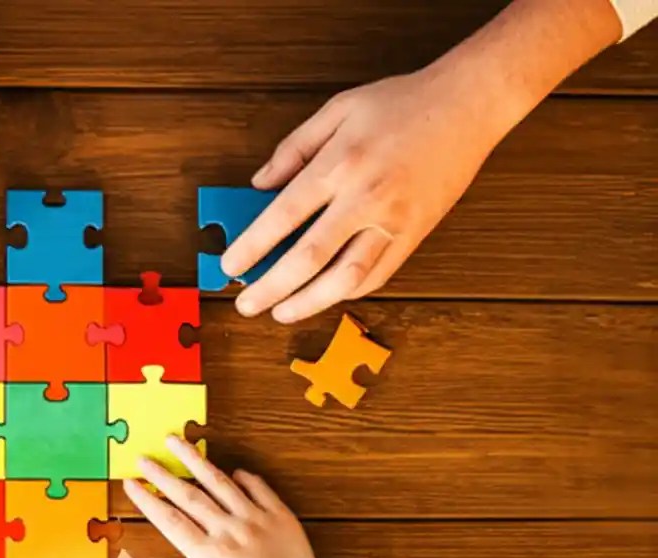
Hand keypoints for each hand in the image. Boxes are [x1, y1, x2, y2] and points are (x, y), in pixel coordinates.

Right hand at [125, 436, 339, 557]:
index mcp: (210, 556)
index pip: (170, 521)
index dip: (147, 500)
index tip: (131, 483)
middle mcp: (230, 532)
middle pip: (189, 496)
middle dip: (162, 474)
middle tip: (144, 458)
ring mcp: (257, 521)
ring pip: (220, 483)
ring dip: (195, 461)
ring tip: (177, 442)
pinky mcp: (281, 517)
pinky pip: (259, 488)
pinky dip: (243, 477)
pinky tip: (232, 471)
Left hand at [223, 67, 508, 322]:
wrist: (468, 105)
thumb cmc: (401, 103)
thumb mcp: (337, 110)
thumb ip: (293, 149)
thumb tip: (259, 185)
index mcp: (340, 165)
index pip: (283, 217)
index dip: (252, 247)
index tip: (230, 266)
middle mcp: (366, 198)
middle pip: (309, 258)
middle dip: (272, 287)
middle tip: (247, 305)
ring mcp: (395, 221)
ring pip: (347, 277)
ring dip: (310, 302)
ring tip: (282, 312)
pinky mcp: (416, 234)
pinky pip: (379, 275)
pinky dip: (349, 291)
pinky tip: (326, 297)